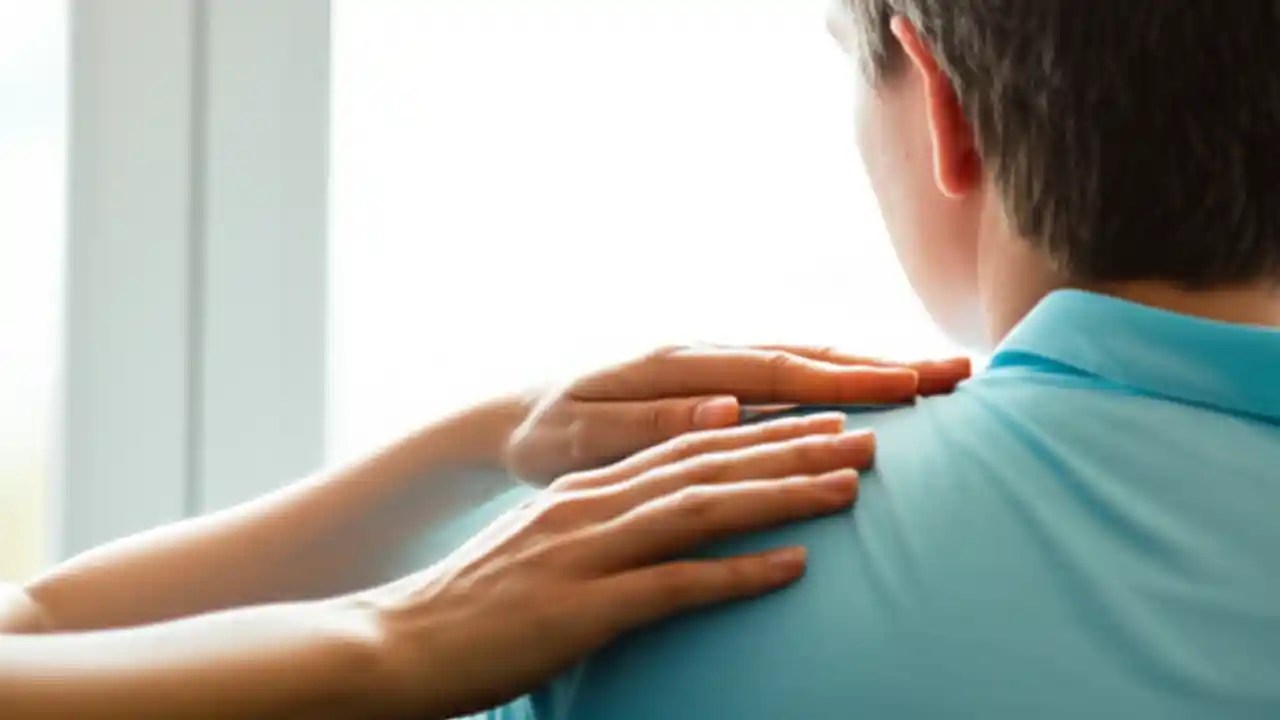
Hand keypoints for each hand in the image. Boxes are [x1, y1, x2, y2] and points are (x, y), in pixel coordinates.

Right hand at [352, 413, 871, 718]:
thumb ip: (596, 535)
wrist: (393, 645)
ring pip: (702, 506)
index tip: (823, 419)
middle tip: (865, 436)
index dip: (763, 432)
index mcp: (584, 491)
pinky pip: (676, 583)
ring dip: (782, 493)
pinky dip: (739, 572)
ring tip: (849, 486)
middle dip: (794, 447)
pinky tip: (793, 566)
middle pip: (710, 462)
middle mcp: (592, 506)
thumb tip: (656, 535)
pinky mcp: (582, 607)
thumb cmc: (471, 608)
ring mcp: (587, 551)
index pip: (688, 447)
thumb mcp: (540, 553)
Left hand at [504, 345, 968, 482]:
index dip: (845, 379)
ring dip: (868, 366)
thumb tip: (727, 408)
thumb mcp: (582, 436)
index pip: (777, 370)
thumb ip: (651, 422)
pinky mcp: (711, 382)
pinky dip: (832, 378)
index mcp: (677, 366)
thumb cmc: (545, 434)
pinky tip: (866, 389)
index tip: (908, 385)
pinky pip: (783, 375)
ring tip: (934, 376)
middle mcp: (703, 355)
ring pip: (802, 360)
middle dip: (882, 364)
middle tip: (957, 372)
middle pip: (806, 355)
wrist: (514, 417)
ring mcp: (710, 365)